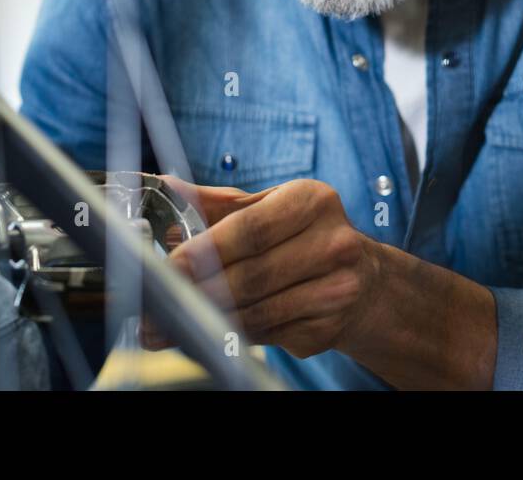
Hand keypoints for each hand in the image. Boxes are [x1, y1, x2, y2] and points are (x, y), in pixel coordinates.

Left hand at [151, 178, 384, 359]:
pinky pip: (267, 334)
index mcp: (313, 201)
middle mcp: (334, 243)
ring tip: (168, 326)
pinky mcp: (328, 328)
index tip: (172, 265)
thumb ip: (215, 203)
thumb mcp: (266, 209)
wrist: (362, 280)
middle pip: (252, 274)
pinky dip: (232, 335)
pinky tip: (208, 332)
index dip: (208, 249)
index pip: (253, 228)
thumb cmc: (302, 237)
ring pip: (257, 311)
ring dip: (209, 319)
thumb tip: (164, 187)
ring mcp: (337, 289)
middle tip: (159, 304)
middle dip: (200, 290)